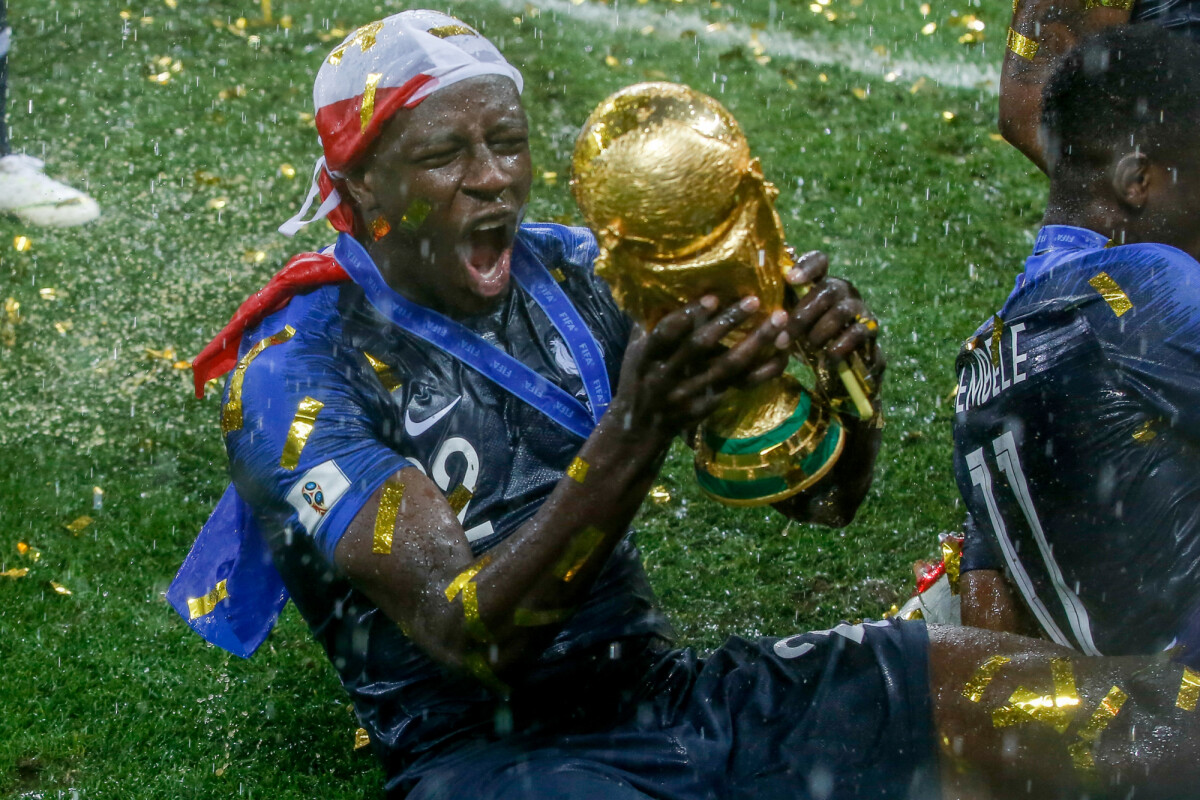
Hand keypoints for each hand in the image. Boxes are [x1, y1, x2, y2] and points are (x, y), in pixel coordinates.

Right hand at [611, 295, 792, 443]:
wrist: (641, 427)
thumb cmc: (639, 378)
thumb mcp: (636, 351)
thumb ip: (650, 322)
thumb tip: (662, 283)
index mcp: (647, 357)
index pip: (666, 334)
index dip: (687, 315)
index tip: (713, 297)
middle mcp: (668, 375)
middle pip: (700, 347)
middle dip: (728, 322)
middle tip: (755, 300)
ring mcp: (691, 393)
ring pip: (728, 368)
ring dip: (756, 343)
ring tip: (779, 321)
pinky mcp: (710, 405)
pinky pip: (741, 386)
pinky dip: (764, 370)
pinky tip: (783, 352)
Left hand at [784, 250, 885, 392]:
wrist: (835, 367)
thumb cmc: (805, 339)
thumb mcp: (787, 323)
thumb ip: (775, 309)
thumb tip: (749, 301)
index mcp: (820, 283)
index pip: (819, 261)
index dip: (806, 266)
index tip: (789, 278)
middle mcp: (842, 290)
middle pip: (827, 289)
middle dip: (802, 315)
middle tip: (783, 338)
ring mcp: (859, 309)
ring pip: (842, 311)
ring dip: (820, 332)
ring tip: (808, 347)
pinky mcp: (870, 331)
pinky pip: (858, 332)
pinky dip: (841, 345)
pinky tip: (828, 356)